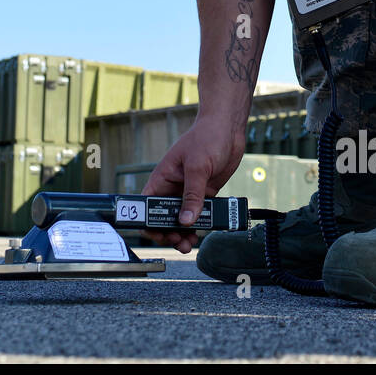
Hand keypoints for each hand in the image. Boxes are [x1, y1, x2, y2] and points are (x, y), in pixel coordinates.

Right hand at [141, 116, 246, 253]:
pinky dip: (199, 225)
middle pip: (164, 217)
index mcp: (162, 178)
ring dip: (183, 233)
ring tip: (189, 245)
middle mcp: (173, 187)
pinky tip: (202, 233)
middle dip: (167, 232)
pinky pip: (199, 214)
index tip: (157, 233)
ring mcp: (189, 192)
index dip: (148, 221)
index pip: (147, 205)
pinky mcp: (205, 194)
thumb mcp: (197, 166)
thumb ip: (192, 194)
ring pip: (182, 219)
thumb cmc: (207, 138)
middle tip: (178, 241)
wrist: (228, 129)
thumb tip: (186, 221)